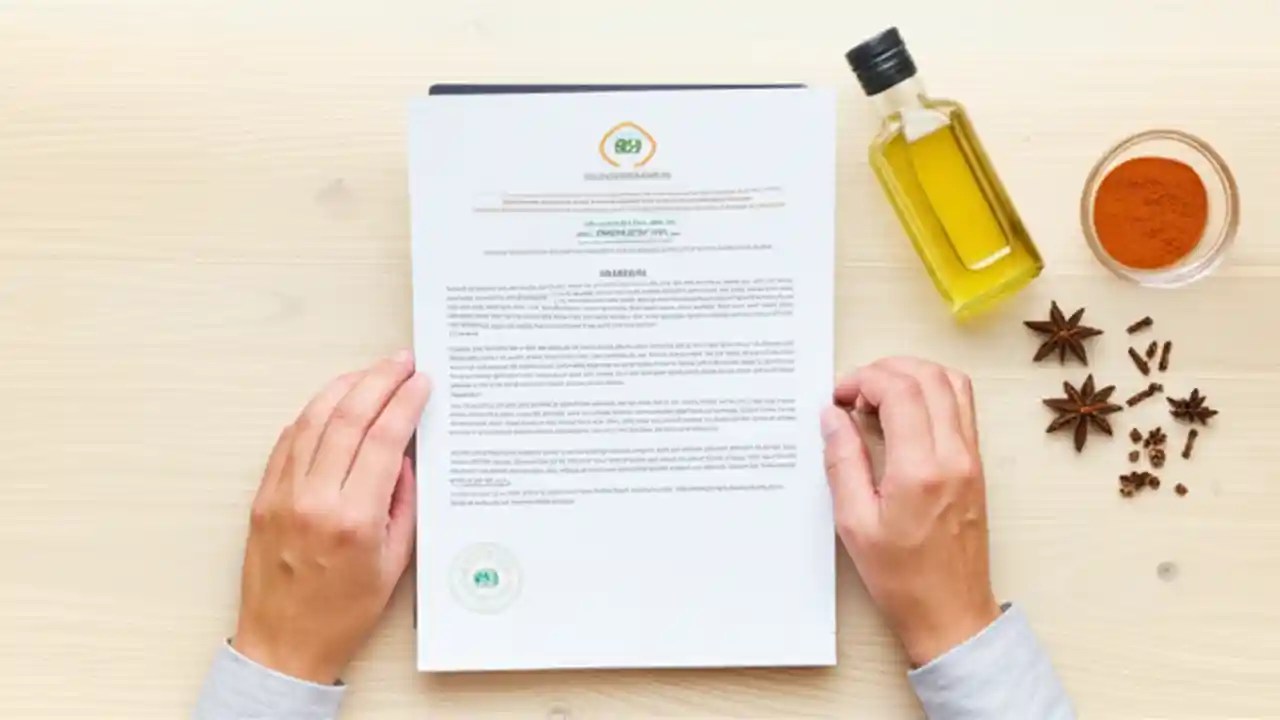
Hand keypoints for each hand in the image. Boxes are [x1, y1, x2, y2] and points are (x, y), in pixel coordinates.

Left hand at [232, 351, 431, 683]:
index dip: (406, 402)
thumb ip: (403, 502)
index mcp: (354, 518)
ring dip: (343, 387)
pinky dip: (311, 414)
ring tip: (368, 372)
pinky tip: (331, 402)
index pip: (385, 439)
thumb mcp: (395, 562)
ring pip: (312, 420)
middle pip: (348, 417)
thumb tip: (405, 455)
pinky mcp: (262, 497)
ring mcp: (283, 495)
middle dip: (378, 380)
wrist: (285, 644)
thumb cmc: (342, 612)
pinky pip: (288, 441)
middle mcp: (315, 500)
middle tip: (400, 362)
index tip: (421, 382)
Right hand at [821, 357, 999, 666]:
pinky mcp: (977, 466)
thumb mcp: (854, 522)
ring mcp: (972, 459)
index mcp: (921, 470)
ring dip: (913, 376)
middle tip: (855, 392)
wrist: (951, 613)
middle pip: (929, 376)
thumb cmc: (901, 578)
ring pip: (953, 384)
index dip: (864, 380)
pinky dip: (931, 394)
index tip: (839, 397)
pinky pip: (961, 408)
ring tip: (878, 399)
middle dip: (886, 370)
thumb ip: (843, 461)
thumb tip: (832, 417)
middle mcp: (955, 456)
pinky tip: (902, 417)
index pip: (900, 390)